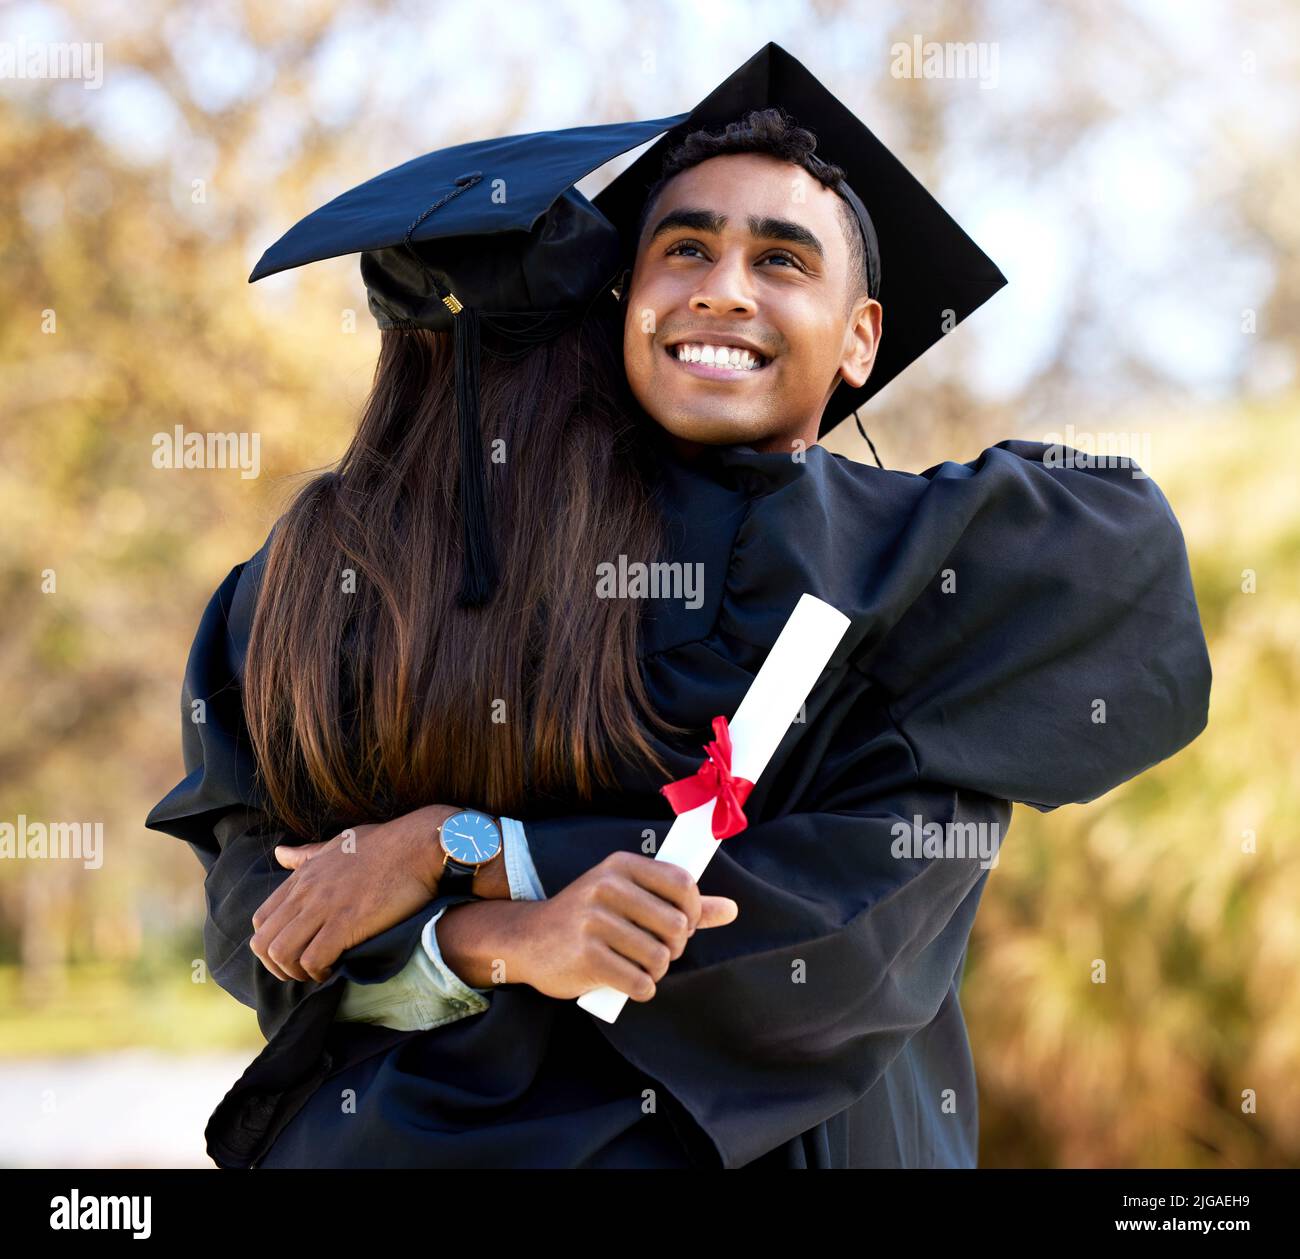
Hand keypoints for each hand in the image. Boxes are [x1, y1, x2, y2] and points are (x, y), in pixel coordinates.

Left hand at [250, 804, 456, 983]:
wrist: (420, 845)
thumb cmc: (386, 843)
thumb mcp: (338, 842)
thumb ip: (307, 854)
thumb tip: (280, 852)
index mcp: (303, 876)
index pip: (261, 919)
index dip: (270, 944)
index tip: (294, 952)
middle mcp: (307, 892)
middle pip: (263, 942)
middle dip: (277, 966)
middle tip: (302, 971)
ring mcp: (325, 907)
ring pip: (282, 954)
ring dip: (295, 972)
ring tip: (317, 973)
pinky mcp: (347, 923)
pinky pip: (313, 959)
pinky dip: (319, 972)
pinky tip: (335, 969)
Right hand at [510, 850, 737, 1000]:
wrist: (529, 940)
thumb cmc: (590, 918)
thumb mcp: (631, 897)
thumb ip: (682, 903)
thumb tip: (732, 910)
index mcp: (621, 865)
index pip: (683, 884)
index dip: (695, 911)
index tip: (683, 925)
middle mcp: (606, 887)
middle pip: (677, 925)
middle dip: (675, 946)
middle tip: (658, 951)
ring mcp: (593, 922)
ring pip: (660, 958)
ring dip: (657, 971)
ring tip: (641, 966)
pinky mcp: (585, 958)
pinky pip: (640, 983)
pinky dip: (642, 989)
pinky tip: (630, 983)